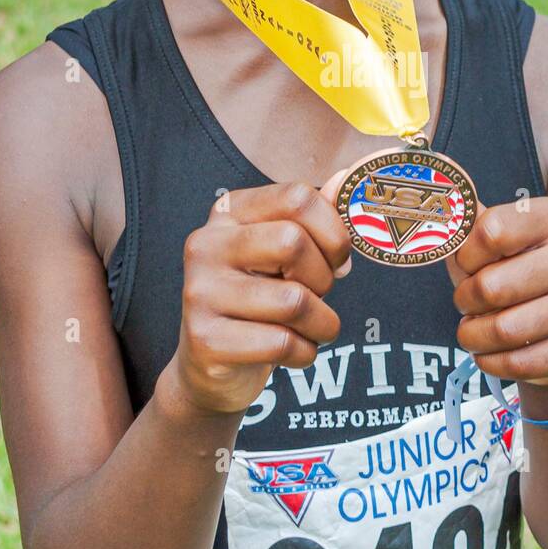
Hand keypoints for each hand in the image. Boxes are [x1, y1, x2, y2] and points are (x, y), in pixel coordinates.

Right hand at [172, 172, 352, 416]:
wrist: (208, 369)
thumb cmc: (259, 302)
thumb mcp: (284, 255)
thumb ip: (315, 218)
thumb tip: (347, 178)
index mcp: (228, 213)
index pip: (297, 196)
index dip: (333, 231)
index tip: (336, 259)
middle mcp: (206, 245)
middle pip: (293, 242)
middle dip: (324, 278)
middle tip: (318, 296)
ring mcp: (200, 292)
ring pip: (294, 301)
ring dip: (322, 324)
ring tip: (311, 329)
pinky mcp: (205, 340)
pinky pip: (283, 343)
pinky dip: (305, 353)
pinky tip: (294, 352)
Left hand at [445, 196, 547, 386]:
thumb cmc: (510, 271)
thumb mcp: (488, 242)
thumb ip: (463, 223)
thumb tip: (437, 201)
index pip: (491, 232)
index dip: (465, 255)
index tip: (467, 266)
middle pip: (491, 286)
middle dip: (465, 301)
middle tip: (466, 304)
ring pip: (504, 330)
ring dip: (474, 336)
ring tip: (474, 332)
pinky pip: (520, 363)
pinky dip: (492, 362)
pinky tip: (491, 353)